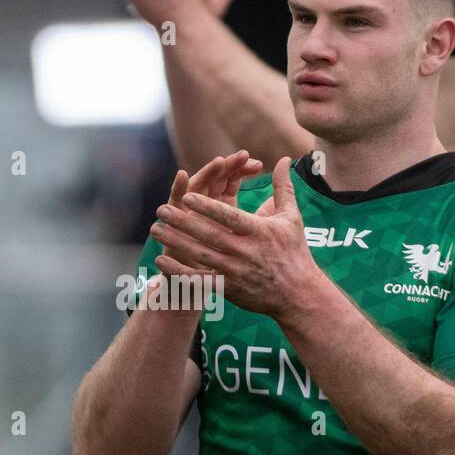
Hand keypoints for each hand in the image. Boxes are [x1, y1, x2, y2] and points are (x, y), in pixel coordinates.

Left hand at [150, 157, 321, 318]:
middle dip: (182, 222)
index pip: (229, 216)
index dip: (207, 207)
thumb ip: (283, 187)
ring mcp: (236, 272)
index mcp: (260, 232)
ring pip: (200, 255)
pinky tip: (161, 262)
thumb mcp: (291, 217)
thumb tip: (284, 159)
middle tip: (161, 209)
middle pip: (209, 234)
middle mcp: (246, 252)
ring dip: (176, 242)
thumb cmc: (295, 251)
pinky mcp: (229, 289)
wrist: (299, 295)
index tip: (186, 196)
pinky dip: (179, 272)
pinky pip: (199, 281)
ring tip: (155, 229)